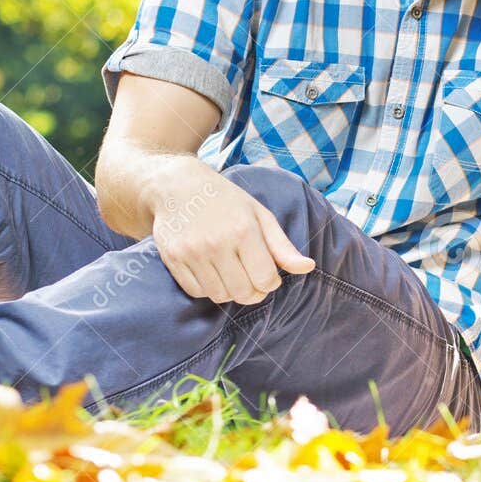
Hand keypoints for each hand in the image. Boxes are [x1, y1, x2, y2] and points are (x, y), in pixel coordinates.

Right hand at [149, 164, 315, 303]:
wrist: (177, 186)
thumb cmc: (226, 200)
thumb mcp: (260, 215)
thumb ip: (282, 246)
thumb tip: (308, 268)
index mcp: (244, 230)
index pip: (265, 280)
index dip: (270, 283)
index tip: (267, 275)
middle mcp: (216, 243)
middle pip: (243, 293)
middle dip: (253, 292)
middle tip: (252, 279)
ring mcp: (192, 252)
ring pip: (219, 296)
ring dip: (231, 291)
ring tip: (233, 274)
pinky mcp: (173, 259)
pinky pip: (196, 291)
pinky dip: (208, 289)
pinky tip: (212, 272)